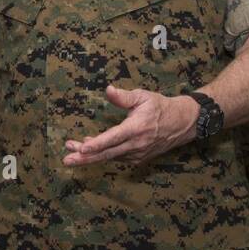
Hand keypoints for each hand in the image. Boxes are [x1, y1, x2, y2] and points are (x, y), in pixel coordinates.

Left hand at [63, 87, 196, 166]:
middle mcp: (136, 144)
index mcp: (136, 128)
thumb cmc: (160, 107)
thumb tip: (108, 90)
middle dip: (85, 157)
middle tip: (67, 160)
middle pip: (107, 153)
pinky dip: (103, 154)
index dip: (96, 144)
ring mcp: (137, 153)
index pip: (113, 138)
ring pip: (110, 157)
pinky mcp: (138, 157)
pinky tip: (90, 150)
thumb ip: (124, 96)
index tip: (82, 148)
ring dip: (90, 156)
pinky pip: (117, 157)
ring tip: (71, 153)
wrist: (182, 123)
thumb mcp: (143, 96)